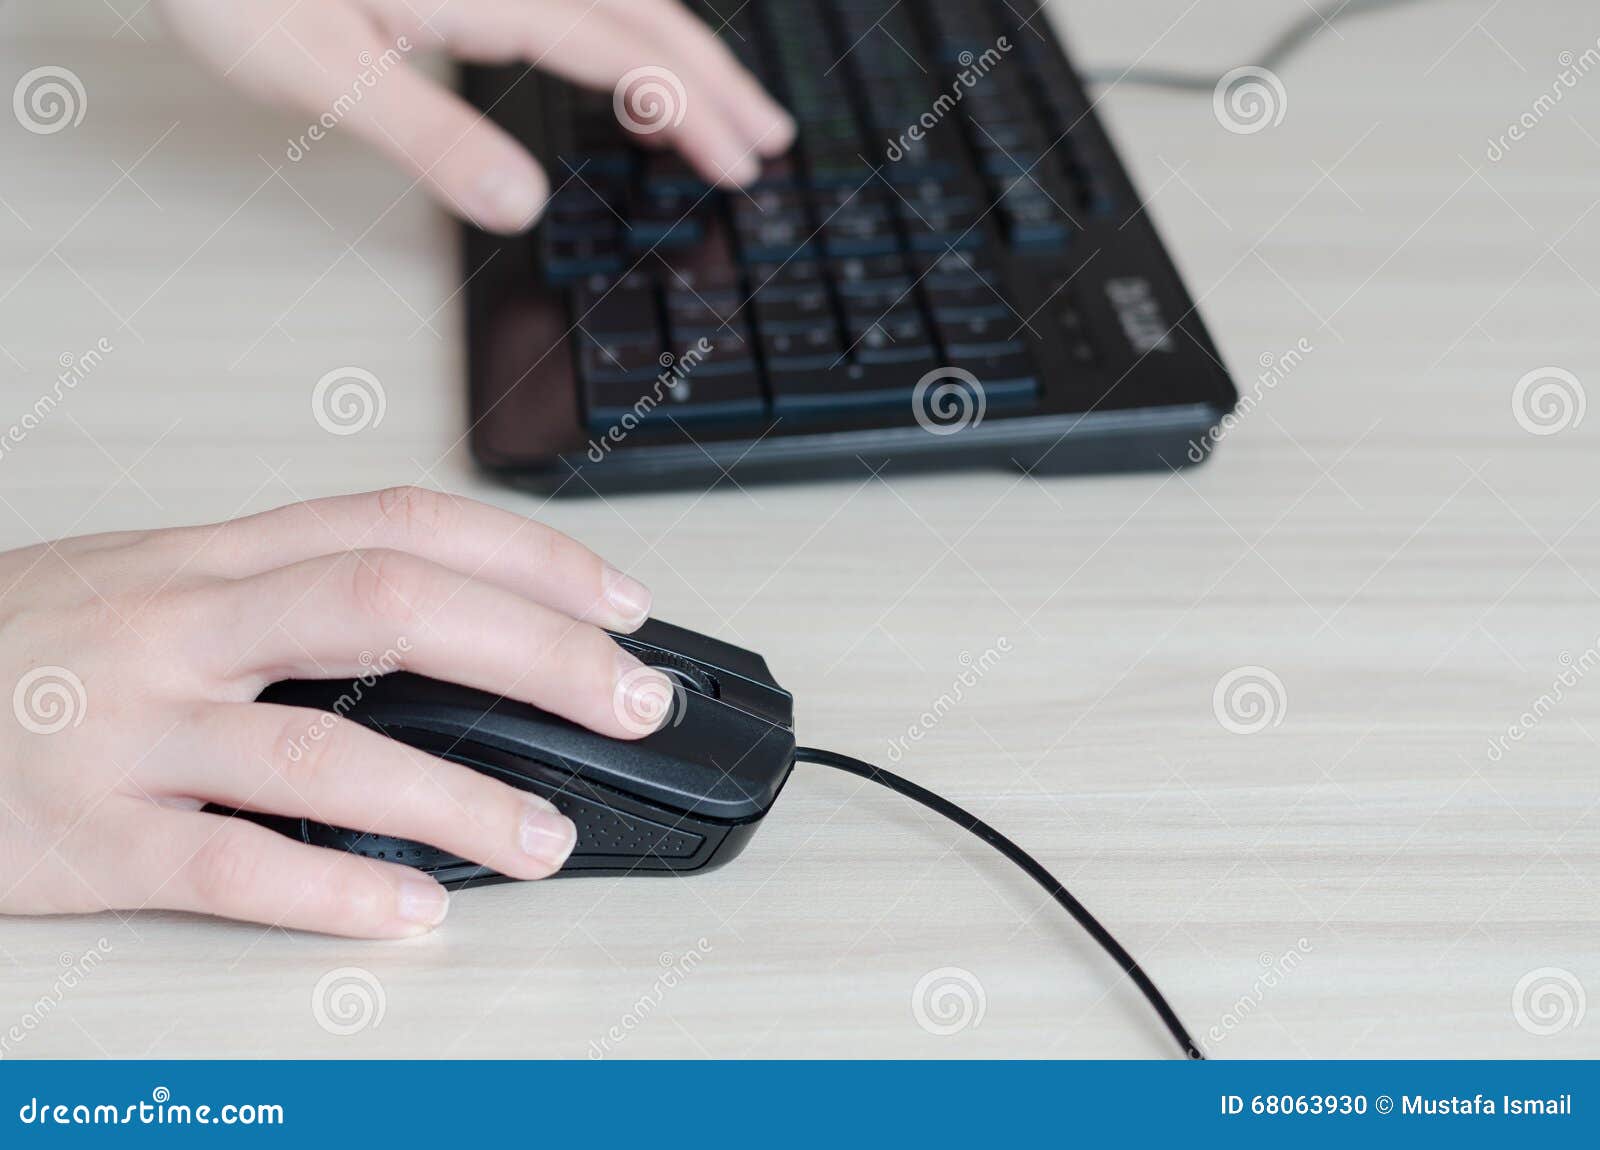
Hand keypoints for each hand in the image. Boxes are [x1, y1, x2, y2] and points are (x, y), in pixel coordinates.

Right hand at [0, 486, 673, 937]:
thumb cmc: (23, 648)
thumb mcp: (152, 583)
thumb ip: (287, 600)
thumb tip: (452, 634)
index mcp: (212, 560)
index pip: (402, 525)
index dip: (528, 557)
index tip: (619, 601)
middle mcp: (181, 625)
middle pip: (391, 606)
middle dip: (537, 652)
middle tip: (632, 702)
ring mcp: (131, 728)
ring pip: (326, 746)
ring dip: (460, 798)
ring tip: (545, 838)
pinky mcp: (85, 836)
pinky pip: (228, 865)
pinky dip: (333, 888)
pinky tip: (410, 909)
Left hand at [157, 0, 794, 231]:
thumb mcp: (316, 71)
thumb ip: (428, 134)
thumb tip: (519, 206)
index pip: (622, 55)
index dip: (691, 113)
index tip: (741, 165)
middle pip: (645, 13)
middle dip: (716, 78)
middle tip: (772, 135)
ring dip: (681, 49)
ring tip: (726, 100)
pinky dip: (625, 25)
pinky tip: (629, 48)